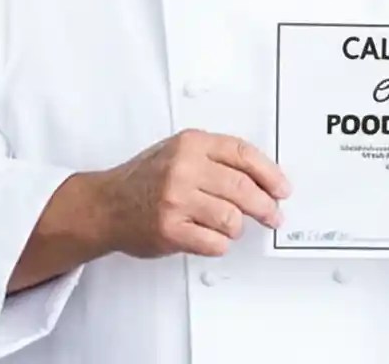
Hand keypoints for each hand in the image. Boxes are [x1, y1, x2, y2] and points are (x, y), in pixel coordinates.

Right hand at [96, 129, 291, 258]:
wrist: (106, 205)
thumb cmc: (145, 179)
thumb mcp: (177, 151)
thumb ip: (214, 158)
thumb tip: (261, 177)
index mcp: (190, 144)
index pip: (243, 154)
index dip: (270, 174)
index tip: (281, 188)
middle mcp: (183, 169)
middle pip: (243, 189)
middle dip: (265, 206)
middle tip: (273, 215)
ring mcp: (176, 200)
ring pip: (232, 219)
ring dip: (238, 228)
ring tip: (231, 227)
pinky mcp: (170, 230)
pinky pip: (215, 242)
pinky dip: (220, 243)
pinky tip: (212, 237)